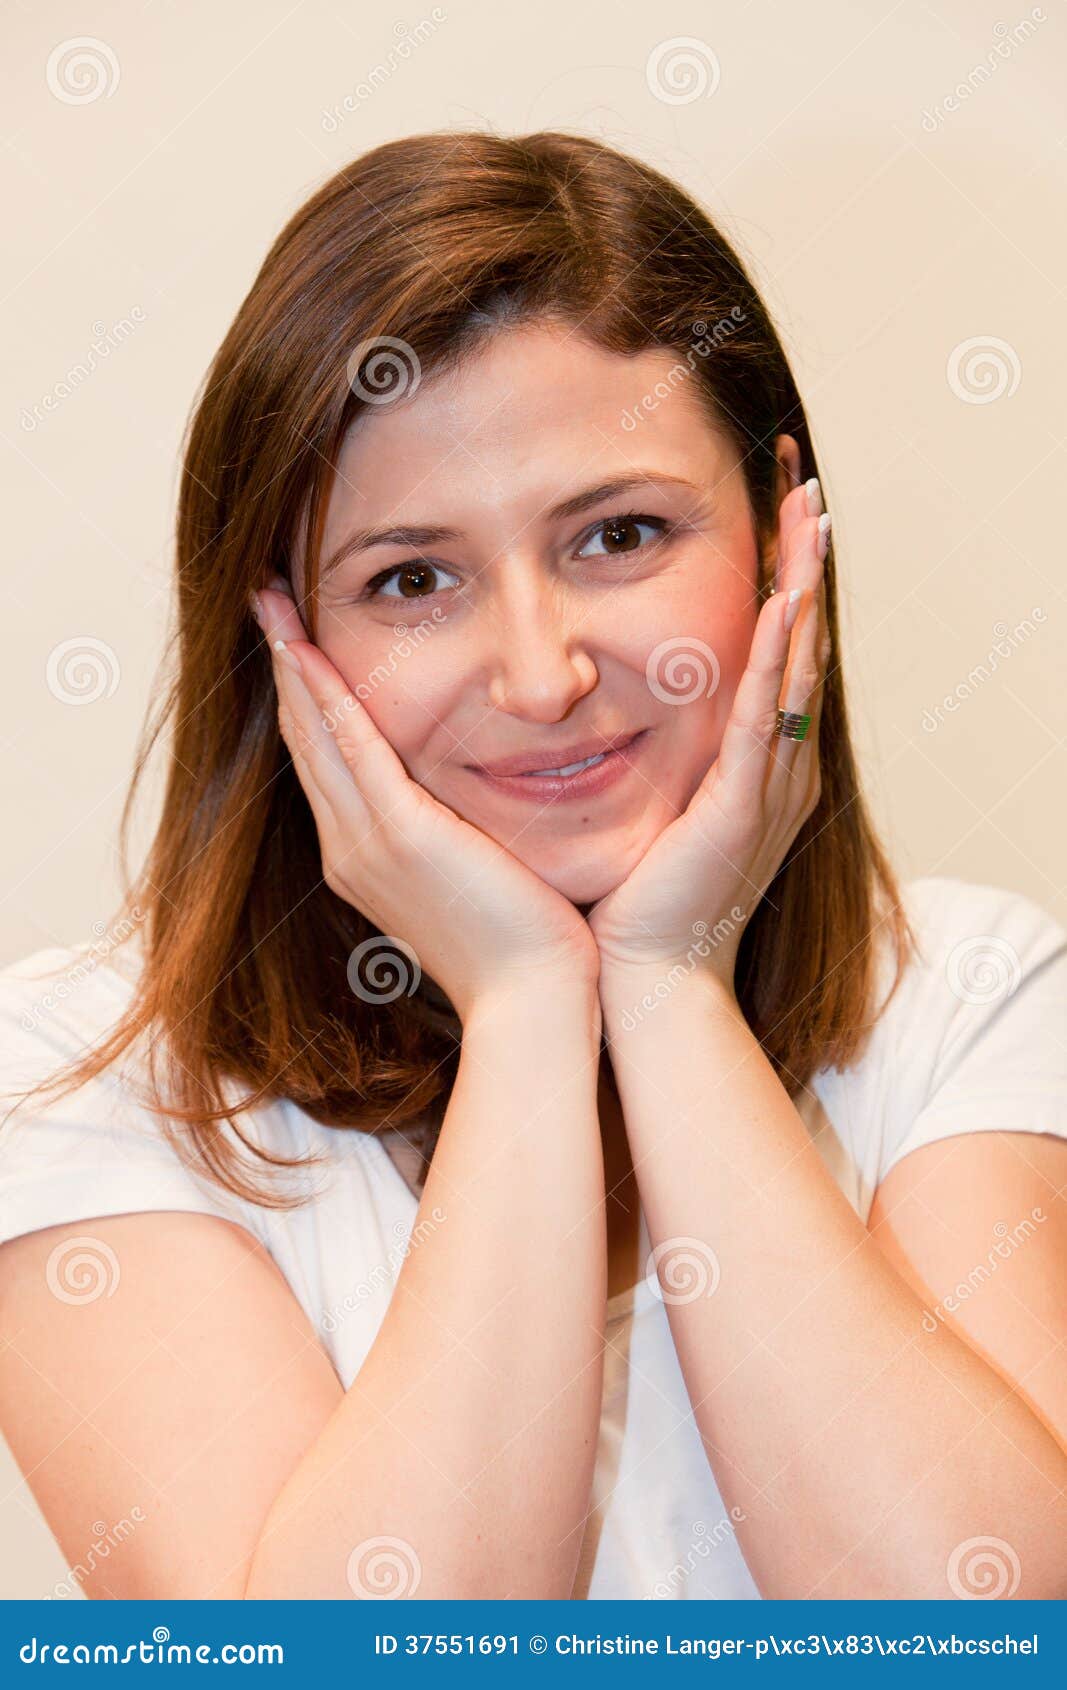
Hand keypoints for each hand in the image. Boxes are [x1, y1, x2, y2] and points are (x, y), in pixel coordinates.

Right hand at [251, 580, 600, 1021]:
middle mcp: (349, 849)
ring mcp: (366, 844)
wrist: (535, 998)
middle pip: (306, 738)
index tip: (295, 639)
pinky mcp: (399, 835)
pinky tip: (302, 650)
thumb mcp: (478, 872)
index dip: (307, 696)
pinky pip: (351, 747)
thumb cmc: (527, 940)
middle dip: (285, 665)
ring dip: (291, 663)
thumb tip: (470, 803)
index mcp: (366, 857)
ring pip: (315, 734)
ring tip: (270, 602)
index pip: (328, 760)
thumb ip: (459, 831)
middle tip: (265, 599)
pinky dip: (326, 695)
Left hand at [586, 481, 830, 996]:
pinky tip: (781, 605)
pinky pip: (764, 723)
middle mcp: (777, 768)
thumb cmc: (636, 900)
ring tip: (809, 516)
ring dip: (803, 587)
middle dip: (805, 564)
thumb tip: (593, 697)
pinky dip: (775, 661)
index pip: (777, 655)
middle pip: (802, 645)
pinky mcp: (740, 810)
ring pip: (797, 668)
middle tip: (805, 487)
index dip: (782, 583)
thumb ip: (648, 750)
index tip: (774, 515)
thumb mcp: (649, 805)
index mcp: (756, 765)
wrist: (644, 976)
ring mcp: (767, 788)